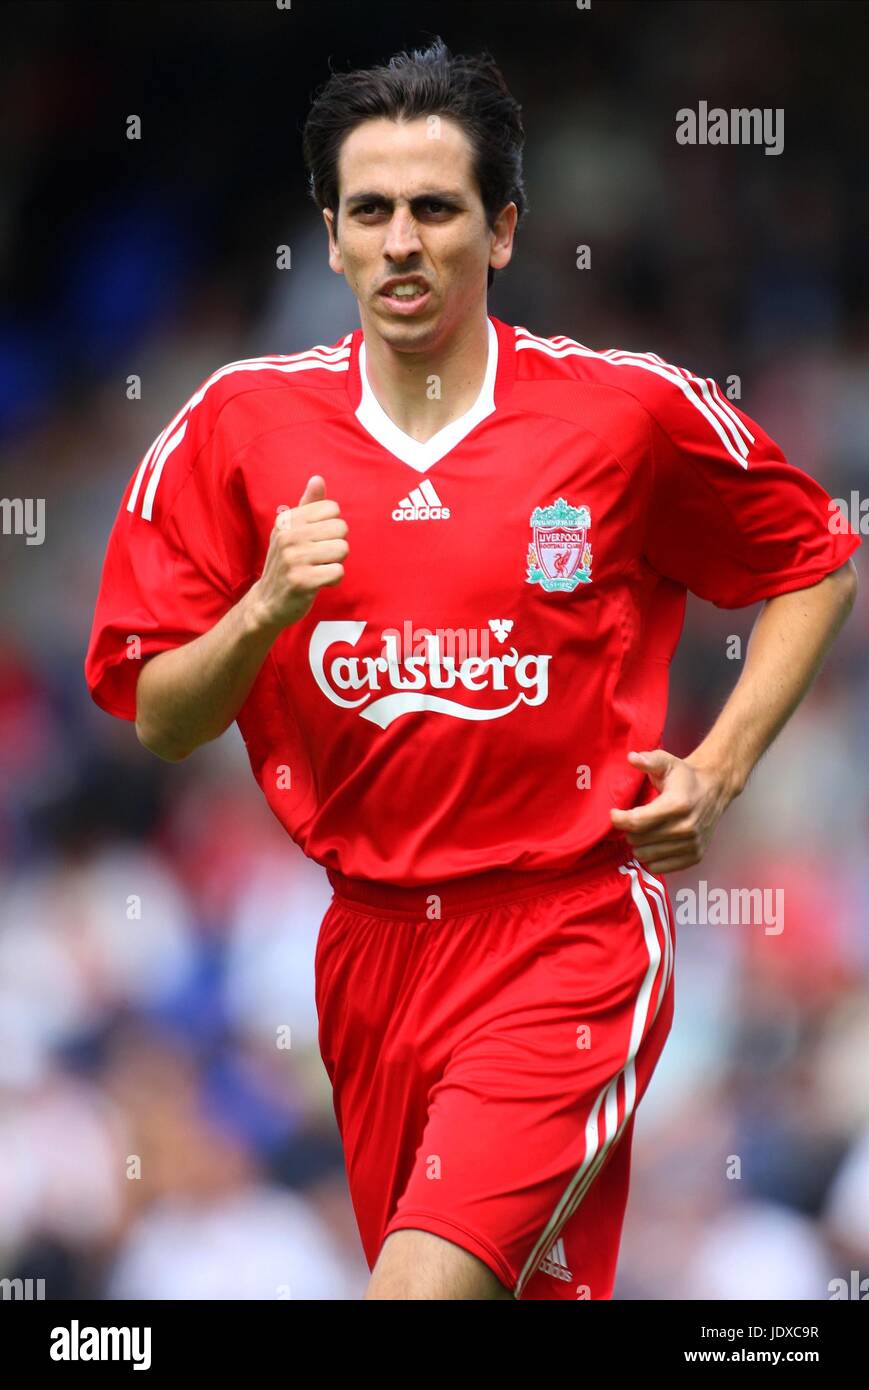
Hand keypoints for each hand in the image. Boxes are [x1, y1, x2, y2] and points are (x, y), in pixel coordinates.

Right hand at [247, 475, 348, 633]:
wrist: (268, 602)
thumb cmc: (287, 563)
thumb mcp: (292, 531)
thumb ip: (308, 505)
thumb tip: (318, 479)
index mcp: (287, 520)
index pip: (332, 509)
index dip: (332, 527)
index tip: (316, 540)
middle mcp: (288, 536)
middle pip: (341, 528)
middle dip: (336, 545)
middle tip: (319, 558)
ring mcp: (293, 558)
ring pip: (342, 549)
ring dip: (336, 563)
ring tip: (319, 569)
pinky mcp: (302, 581)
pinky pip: (338, 572)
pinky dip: (334, 580)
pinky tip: (319, 583)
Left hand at [609, 749, 734, 873]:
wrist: (715, 789)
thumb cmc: (686, 777)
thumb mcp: (668, 762)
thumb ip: (649, 760)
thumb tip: (632, 758)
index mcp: (677, 805)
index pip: (638, 822)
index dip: (619, 820)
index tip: (614, 814)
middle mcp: (686, 828)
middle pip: (639, 840)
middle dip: (629, 831)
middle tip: (633, 820)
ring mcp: (692, 844)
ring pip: (646, 856)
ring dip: (639, 845)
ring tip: (644, 831)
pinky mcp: (695, 856)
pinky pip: (660, 868)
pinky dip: (652, 858)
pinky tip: (654, 843)